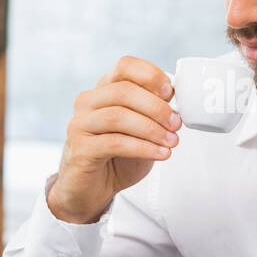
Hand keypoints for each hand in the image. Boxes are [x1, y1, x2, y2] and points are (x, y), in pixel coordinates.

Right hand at [46, 56, 181, 223]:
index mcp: (104, 89)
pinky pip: (115, 143)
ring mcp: (80, 124)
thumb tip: (175, 98)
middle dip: (156, 107)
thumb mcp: (141, 129)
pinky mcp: (80, 148)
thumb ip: (152, 111)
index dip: (150, 75)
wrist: (92, 189)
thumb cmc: (118, 156)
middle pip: (123, 91)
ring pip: (118, 117)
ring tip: (172, 142)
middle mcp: (88, 102)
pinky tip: (160, 154)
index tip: (171, 92)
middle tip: (176, 124)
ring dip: (151, 129)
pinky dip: (143, 148)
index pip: (125, 66)